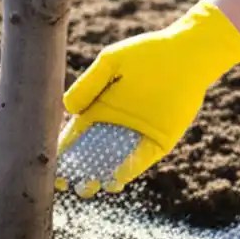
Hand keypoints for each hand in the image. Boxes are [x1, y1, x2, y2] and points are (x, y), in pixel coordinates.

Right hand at [56, 0, 239, 197]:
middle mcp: (115, 125)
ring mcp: (137, 135)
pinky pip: (140, 159)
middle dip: (77, 171)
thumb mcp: (112, 61)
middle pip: (91, 155)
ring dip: (100, 176)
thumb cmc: (147, 52)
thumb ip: (89, 83)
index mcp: (98, 108)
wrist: (187, 53)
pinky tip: (117, 178)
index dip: (63, 152)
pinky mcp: (158, 141)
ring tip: (90, 186)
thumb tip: (67, 109)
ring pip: (113, 162)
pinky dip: (129, 168)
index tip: (51, 165)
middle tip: (68, 183)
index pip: (75, 136)